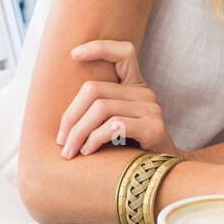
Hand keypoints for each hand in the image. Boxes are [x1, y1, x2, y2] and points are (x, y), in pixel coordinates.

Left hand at [58, 40, 180, 158]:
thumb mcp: (115, 126)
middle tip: (61, 141)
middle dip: (70, 115)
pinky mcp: (153, 127)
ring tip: (70, 151)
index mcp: (136, 87)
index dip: (99, 48)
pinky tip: (88, 152)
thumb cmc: (131, 151)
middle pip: (95, 89)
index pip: (124, 52)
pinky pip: (114, 126)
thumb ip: (99, 112)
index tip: (73, 54)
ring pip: (100, 108)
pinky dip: (94, 139)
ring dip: (78, 133)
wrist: (162, 176)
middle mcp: (145, 93)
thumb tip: (62, 117)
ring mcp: (151, 109)